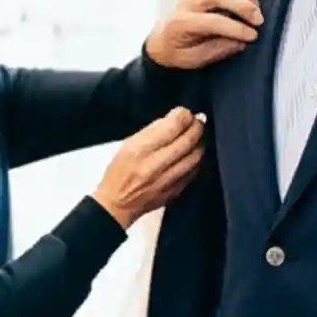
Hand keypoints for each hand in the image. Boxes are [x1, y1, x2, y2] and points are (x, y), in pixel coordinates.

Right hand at [92, 107, 204, 228]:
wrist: (117, 204)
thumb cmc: (119, 172)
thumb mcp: (128, 145)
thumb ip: (152, 131)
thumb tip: (175, 119)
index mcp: (140, 150)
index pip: (172, 127)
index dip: (184, 116)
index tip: (185, 113)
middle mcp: (155, 165)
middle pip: (187, 141)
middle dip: (196, 127)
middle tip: (197, 121)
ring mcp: (167, 181)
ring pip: (195, 157)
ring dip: (199, 143)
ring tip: (197, 137)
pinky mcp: (174, 192)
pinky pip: (193, 172)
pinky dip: (196, 160)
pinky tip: (192, 155)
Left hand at [146, 0, 262, 68]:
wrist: (159, 40)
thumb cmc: (176, 53)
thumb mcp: (190, 60)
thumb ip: (214, 51)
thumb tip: (239, 42)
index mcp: (181, 24)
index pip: (211, 21)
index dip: (234, 28)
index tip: (252, 36)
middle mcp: (187, 4)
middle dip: (241, 6)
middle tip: (259, 20)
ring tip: (257, 7)